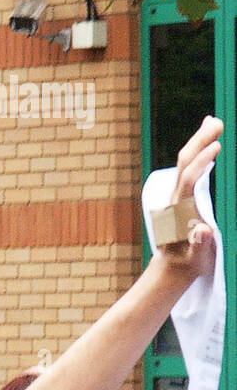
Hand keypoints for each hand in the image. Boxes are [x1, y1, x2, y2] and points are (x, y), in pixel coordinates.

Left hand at [158, 116, 222, 281]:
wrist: (171, 268)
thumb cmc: (187, 265)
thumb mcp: (195, 260)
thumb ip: (198, 246)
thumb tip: (201, 230)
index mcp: (178, 212)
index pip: (188, 181)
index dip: (201, 164)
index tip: (216, 147)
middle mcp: (175, 199)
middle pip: (184, 165)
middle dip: (199, 142)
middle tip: (217, 123)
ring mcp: (178, 196)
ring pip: (185, 163)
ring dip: (200, 142)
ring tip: (215, 122)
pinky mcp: (182, 196)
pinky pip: (189, 169)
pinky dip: (199, 152)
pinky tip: (209, 141)